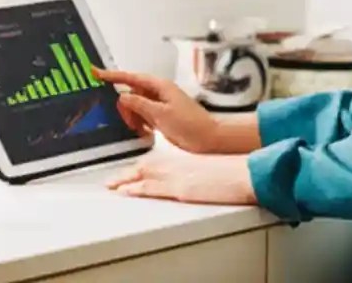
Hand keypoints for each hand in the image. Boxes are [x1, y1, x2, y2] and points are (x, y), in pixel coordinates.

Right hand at [92, 67, 219, 153]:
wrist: (208, 138)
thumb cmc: (191, 124)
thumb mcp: (161, 114)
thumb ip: (139, 104)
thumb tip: (122, 96)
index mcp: (159, 86)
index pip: (130, 77)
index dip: (112, 75)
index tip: (96, 73)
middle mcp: (158, 93)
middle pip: (131, 94)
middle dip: (127, 108)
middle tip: (132, 122)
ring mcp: (159, 104)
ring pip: (136, 107)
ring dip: (134, 118)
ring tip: (143, 130)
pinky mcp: (161, 116)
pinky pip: (143, 116)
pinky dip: (141, 124)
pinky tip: (147, 132)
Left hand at [106, 151, 255, 204]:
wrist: (241, 172)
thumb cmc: (230, 172)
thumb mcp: (207, 169)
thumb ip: (193, 172)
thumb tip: (189, 179)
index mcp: (182, 160)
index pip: (154, 162)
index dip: (139, 167)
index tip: (128, 171)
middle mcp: (176, 165)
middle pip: (144, 167)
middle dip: (126, 174)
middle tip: (110, 180)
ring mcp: (176, 175)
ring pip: (143, 175)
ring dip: (125, 180)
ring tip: (111, 186)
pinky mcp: (179, 188)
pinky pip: (152, 188)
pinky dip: (137, 189)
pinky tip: (127, 192)